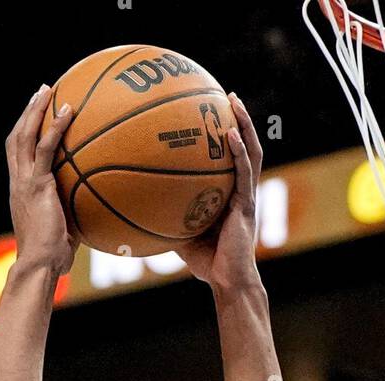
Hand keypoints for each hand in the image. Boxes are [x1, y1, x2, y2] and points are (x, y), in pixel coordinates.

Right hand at [6, 86, 78, 277]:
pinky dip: (56, 127)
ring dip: (35, 110)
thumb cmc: (52, 260)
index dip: (24, 134)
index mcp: (20, 192)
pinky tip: (69, 111)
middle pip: (16, 138)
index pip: (18, 156)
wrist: (39, 266)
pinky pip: (46, 149)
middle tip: (40, 93)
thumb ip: (74, 219)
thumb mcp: (63, 233)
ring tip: (47, 90)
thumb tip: (97, 217)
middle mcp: (18, 183)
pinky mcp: (37, 185)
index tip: (35, 118)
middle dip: (27, 113)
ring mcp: (25, 182)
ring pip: (24, 136)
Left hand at [176, 94, 262, 294]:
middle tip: (228, 95)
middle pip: (244, 147)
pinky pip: (244, 172)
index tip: (214, 112)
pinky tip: (229, 134)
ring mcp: (246, 196)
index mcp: (229, 195)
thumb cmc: (206, 263)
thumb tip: (133, 203)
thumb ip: (165, 214)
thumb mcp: (179, 232)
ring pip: (251, 152)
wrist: (227, 282)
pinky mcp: (247, 205)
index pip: (230, 159)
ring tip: (234, 100)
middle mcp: (241, 191)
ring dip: (244, 124)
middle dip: (239, 119)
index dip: (226, 136)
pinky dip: (237, 151)